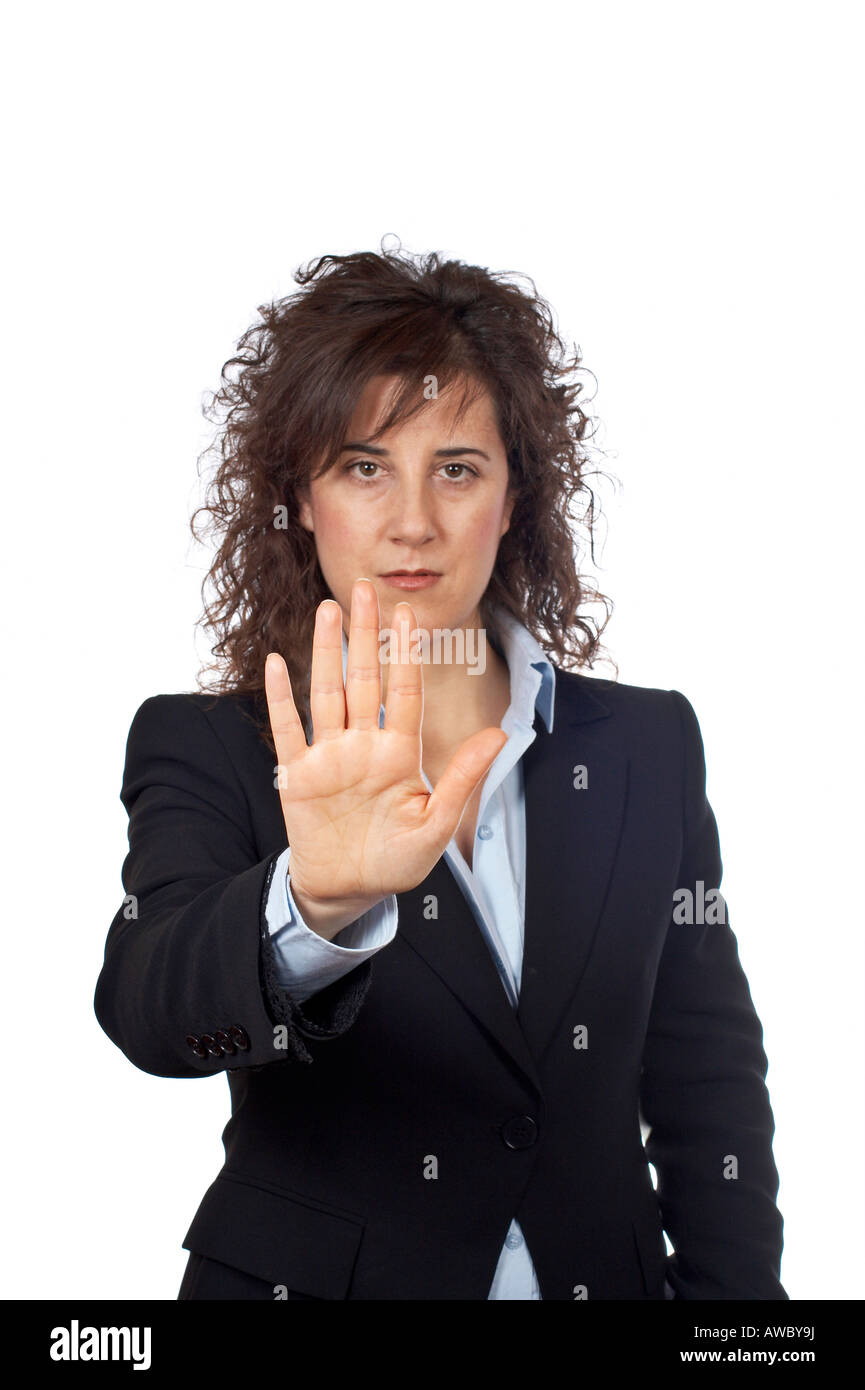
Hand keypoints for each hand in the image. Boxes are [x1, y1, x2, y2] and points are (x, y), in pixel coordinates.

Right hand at [264, 578, 507, 939]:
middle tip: (362, 587)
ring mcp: (330, 756)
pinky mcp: (298, 774)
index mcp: (399, 753)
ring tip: (327, 610)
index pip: (404, 691)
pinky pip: (288, 729)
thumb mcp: (435, 825)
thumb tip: (499, 734)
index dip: (406, 651)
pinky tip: (277, 662)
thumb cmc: (396, 861)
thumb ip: (462, 778)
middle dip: (364, 633)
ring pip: (326, 692)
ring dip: (325, 652)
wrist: (349, 891)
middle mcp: (363, 745)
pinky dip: (280, 697)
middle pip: (364, 678)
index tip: (408, 611)